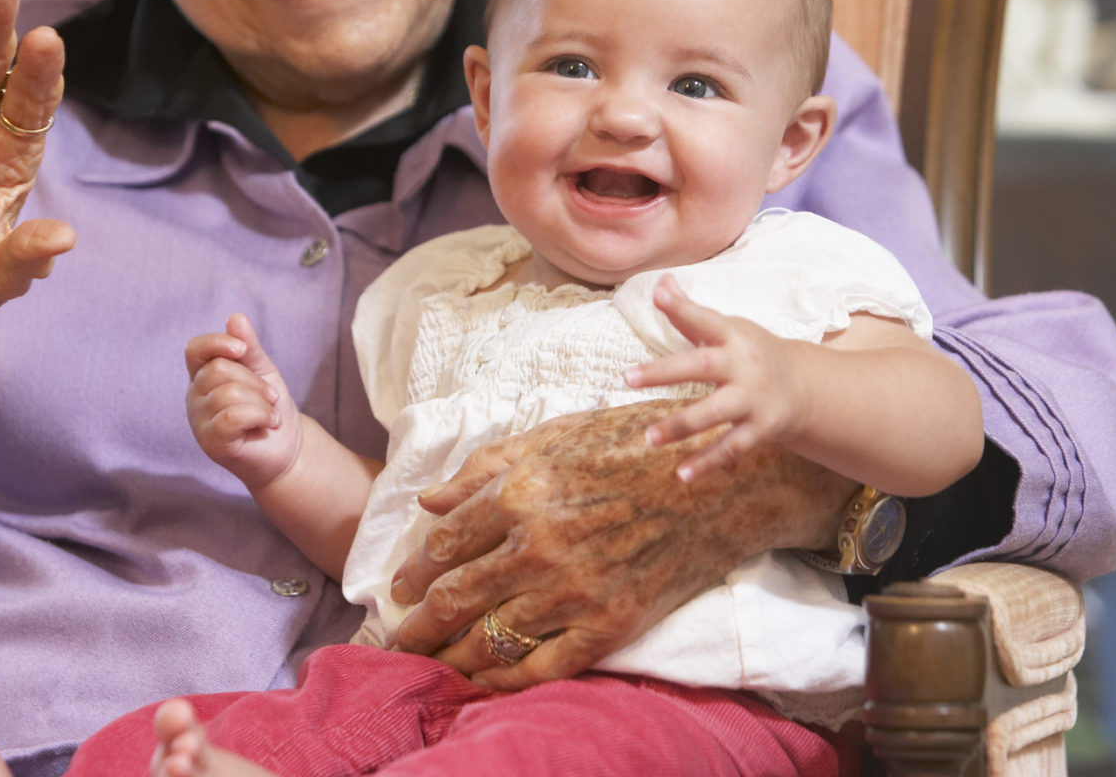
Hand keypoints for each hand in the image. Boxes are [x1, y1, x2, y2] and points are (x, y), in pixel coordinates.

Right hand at [185, 313, 302, 488]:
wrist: (287, 447)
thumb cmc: (270, 407)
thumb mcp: (262, 370)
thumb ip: (248, 346)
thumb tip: (235, 317)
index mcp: (202, 376)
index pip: (194, 349)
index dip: (217, 343)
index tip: (243, 349)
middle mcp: (195, 397)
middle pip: (218, 369)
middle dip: (254, 380)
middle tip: (271, 397)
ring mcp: (199, 422)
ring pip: (228, 393)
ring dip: (261, 402)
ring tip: (270, 414)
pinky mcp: (212, 443)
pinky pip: (231, 416)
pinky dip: (259, 415)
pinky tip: (269, 423)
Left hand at [386, 402, 851, 689]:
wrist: (718, 483)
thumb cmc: (633, 446)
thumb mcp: (554, 435)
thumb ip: (486, 468)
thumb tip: (429, 502)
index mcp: (522, 491)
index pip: (445, 544)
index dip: (414, 570)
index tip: (399, 586)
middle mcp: (540, 544)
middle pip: (455, 597)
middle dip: (417, 624)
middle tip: (397, 638)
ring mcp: (574, 590)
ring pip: (490, 637)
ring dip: (450, 656)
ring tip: (429, 664)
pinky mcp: (609, 625)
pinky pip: (541, 666)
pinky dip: (504, 679)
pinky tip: (483, 681)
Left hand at [626, 274, 807, 480]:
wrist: (804, 387)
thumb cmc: (752, 352)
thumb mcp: (728, 328)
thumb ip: (691, 312)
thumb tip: (661, 282)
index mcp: (733, 337)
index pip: (704, 319)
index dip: (682, 307)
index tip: (659, 294)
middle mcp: (743, 366)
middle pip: (701, 367)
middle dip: (664, 373)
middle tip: (627, 378)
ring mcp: (753, 399)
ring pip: (714, 414)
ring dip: (680, 427)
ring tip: (649, 437)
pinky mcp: (760, 429)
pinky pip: (730, 448)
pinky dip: (707, 463)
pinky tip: (682, 474)